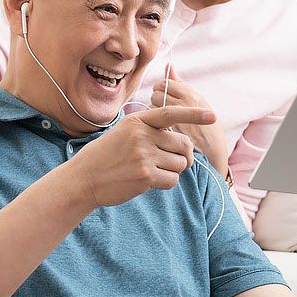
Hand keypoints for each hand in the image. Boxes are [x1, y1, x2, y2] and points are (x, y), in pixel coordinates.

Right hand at [67, 106, 216, 208]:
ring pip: (180, 164)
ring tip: (151, 170)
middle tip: (168, 161)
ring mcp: (143, 156)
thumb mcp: (124, 132)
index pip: (170, 113)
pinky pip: (172, 180)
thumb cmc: (106, 156)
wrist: (84, 178)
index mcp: (137, 121)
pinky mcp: (145, 176)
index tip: (212, 116)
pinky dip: (165, 183)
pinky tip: (148, 181)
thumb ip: (150, 130)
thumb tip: (183, 143)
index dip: (193, 114)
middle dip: (182, 155)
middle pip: (183, 145)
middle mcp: (142, 135)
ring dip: (172, 170)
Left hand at [151, 65, 228, 174]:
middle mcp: (185, 102)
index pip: (164, 83)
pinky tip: (162, 129)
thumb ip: (180, 84)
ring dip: (155, 111)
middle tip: (162, 110)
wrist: (212, 153)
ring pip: (154, 106)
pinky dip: (156, 123)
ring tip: (163, 119)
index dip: (161, 90)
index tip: (164, 97)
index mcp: (191, 94)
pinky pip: (156, 121)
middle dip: (157, 99)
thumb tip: (168, 66)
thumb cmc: (205, 127)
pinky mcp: (173, 130)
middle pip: (157, 93)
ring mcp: (178, 117)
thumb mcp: (197, 102)